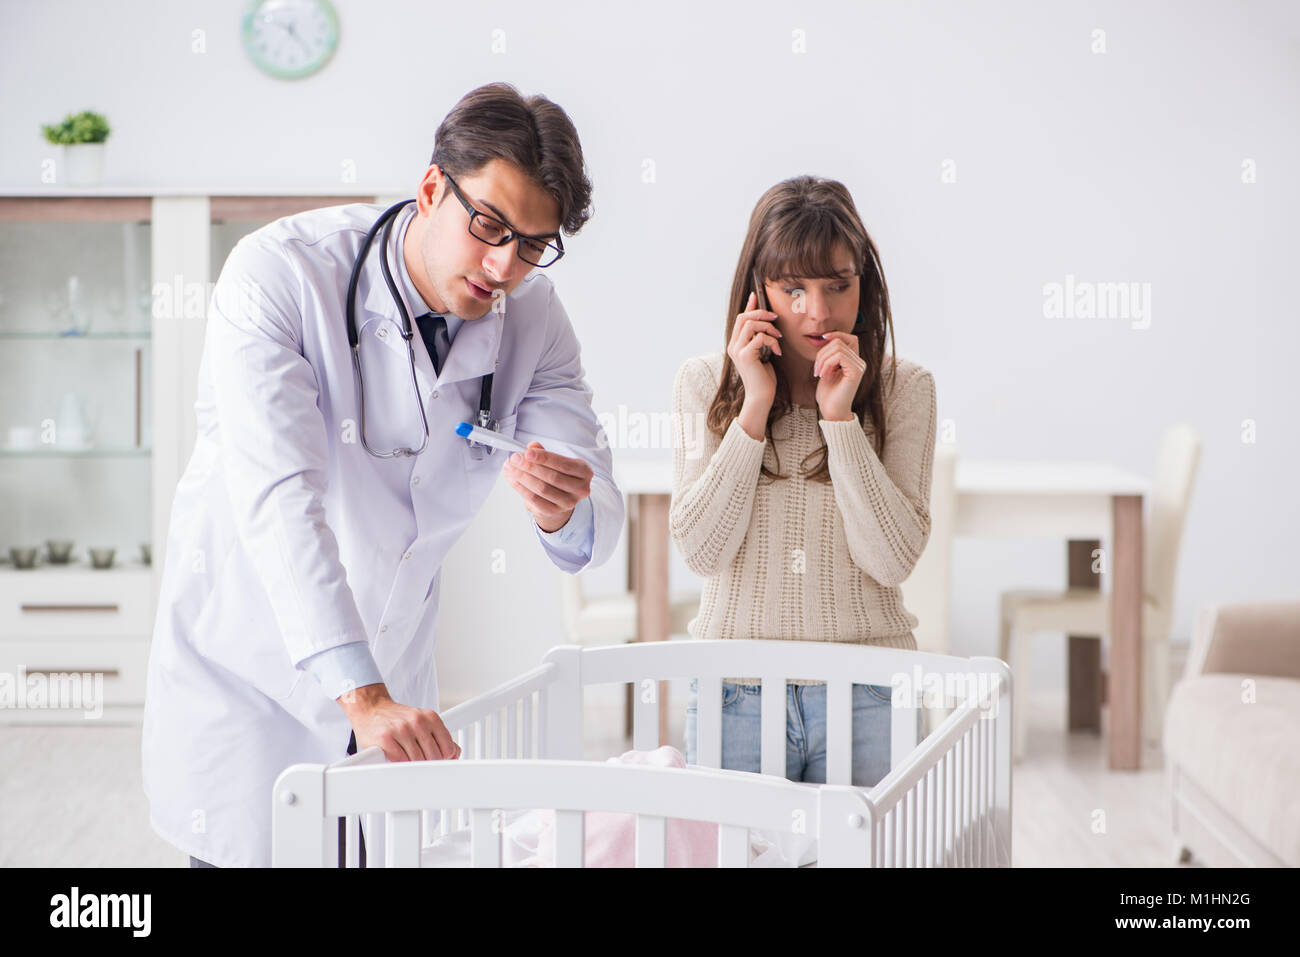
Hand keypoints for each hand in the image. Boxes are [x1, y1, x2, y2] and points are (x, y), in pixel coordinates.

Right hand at [338, 684, 460, 761]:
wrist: (371, 709)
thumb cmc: (398, 719)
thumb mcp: (424, 721)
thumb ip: (440, 737)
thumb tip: (455, 754)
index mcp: (430, 718)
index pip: (448, 747)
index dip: (444, 759)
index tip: (438, 762)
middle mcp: (417, 721)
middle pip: (434, 756)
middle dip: (428, 763)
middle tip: (420, 762)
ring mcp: (401, 729)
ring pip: (417, 760)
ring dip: (413, 764)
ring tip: (407, 758)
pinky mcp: (385, 738)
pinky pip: (400, 760)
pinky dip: (400, 764)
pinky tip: (397, 758)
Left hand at [502, 441, 592, 531]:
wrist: (559, 497)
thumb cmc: (558, 474)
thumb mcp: (555, 460)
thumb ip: (543, 452)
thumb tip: (532, 446)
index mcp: (584, 471)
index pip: (563, 464)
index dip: (544, 458)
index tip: (527, 452)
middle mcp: (580, 488)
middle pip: (552, 477)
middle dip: (530, 467)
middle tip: (514, 459)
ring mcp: (569, 502)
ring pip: (542, 489)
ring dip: (523, 478)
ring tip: (510, 468)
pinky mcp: (555, 511)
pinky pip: (535, 500)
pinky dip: (522, 489)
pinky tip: (513, 480)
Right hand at [727, 291, 780, 409]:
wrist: (761, 396)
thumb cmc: (764, 377)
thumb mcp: (762, 354)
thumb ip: (760, 339)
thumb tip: (766, 324)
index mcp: (735, 344)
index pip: (740, 318)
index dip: (749, 305)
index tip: (756, 295)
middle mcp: (733, 346)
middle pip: (744, 317)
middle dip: (761, 313)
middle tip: (776, 318)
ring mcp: (737, 350)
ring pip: (751, 324)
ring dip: (768, 327)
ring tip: (778, 337)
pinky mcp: (745, 355)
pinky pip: (760, 337)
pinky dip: (772, 341)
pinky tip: (777, 351)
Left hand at [813, 331, 866, 420]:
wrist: (831, 411)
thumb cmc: (828, 394)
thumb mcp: (827, 370)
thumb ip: (830, 355)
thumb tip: (826, 338)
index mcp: (854, 361)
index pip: (849, 338)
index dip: (836, 334)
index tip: (822, 338)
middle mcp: (859, 362)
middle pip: (839, 342)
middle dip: (822, 352)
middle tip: (816, 369)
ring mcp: (859, 367)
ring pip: (838, 348)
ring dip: (822, 359)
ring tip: (818, 373)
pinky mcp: (856, 372)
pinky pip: (840, 356)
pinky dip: (827, 363)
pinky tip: (823, 375)